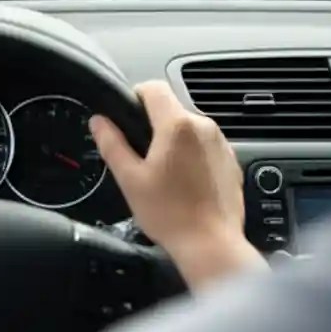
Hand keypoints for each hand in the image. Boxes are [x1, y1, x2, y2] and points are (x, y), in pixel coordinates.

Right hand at [90, 81, 264, 287]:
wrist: (211, 244)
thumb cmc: (169, 215)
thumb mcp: (130, 179)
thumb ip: (112, 144)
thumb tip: (98, 122)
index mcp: (177, 125)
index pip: (153, 88)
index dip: (135, 96)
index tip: (127, 116)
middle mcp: (204, 127)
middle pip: (172, 110)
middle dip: (155, 126)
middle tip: (141, 158)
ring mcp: (222, 144)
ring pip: (190, 129)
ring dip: (175, 142)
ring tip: (164, 176)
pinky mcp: (232, 161)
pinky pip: (206, 147)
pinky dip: (193, 157)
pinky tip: (184, 184)